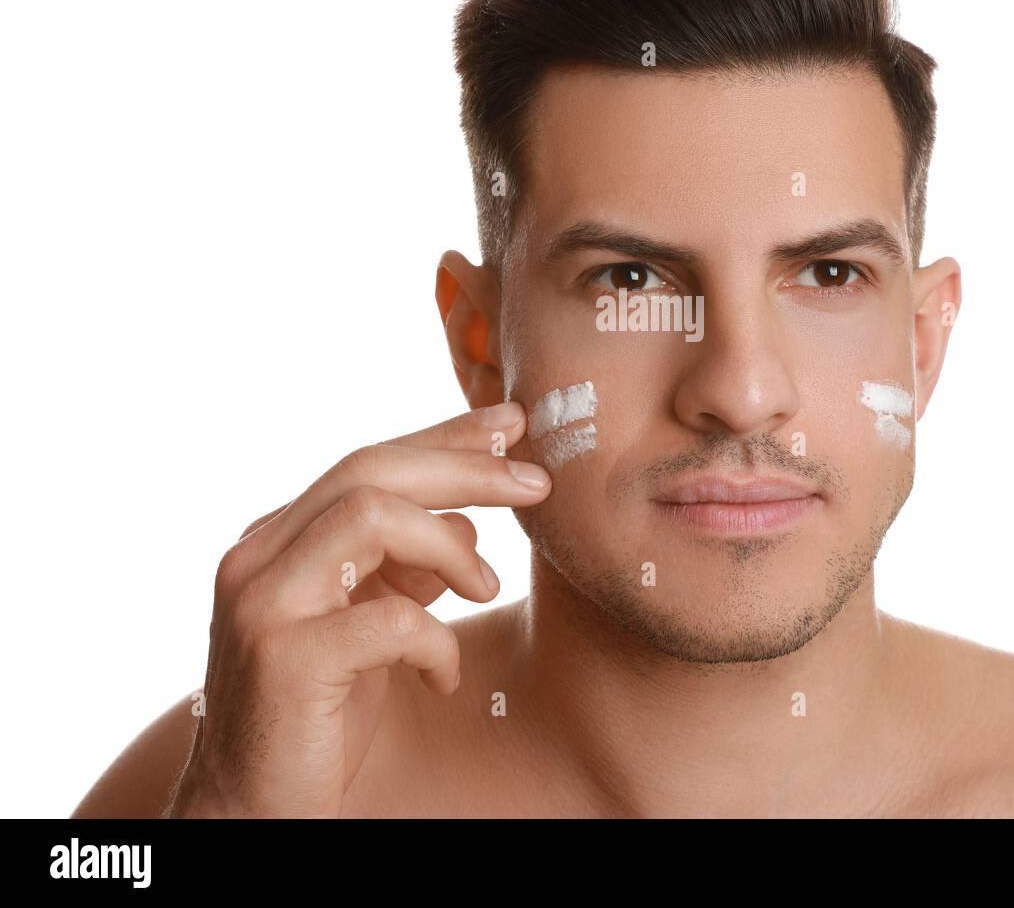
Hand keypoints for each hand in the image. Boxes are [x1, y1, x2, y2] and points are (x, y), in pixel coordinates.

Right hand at [166, 401, 548, 817]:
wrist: (253, 814)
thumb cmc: (319, 716)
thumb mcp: (367, 624)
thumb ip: (402, 566)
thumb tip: (467, 519)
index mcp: (278, 540)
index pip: (368, 462)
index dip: (445, 436)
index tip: (511, 424)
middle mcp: (257, 558)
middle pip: (370, 471)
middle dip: (466, 467)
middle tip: (536, 483)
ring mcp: (262, 605)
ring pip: (369, 518)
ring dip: (449, 544)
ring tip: (486, 588)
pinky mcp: (282, 661)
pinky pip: (388, 619)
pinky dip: (436, 641)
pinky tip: (443, 677)